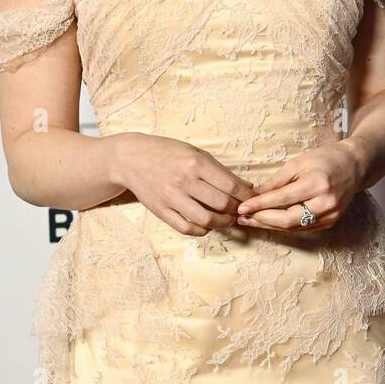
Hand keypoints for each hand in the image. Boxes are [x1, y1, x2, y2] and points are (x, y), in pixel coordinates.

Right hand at [110, 132, 255, 236]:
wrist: (131, 158)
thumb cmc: (168, 152)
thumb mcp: (196, 153)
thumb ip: (219, 170)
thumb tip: (246, 186)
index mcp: (196, 163)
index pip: (231, 185)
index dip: (246, 195)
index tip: (253, 198)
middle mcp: (184, 181)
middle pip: (222, 204)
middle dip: (237, 210)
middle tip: (241, 210)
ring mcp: (171, 198)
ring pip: (206, 220)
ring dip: (223, 223)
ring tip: (228, 220)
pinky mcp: (160, 210)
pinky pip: (186, 228)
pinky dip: (201, 231)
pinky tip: (208, 226)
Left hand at [234, 140, 365, 232]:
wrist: (355, 165)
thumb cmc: (326, 158)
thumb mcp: (298, 162)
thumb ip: (276, 181)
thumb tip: (253, 195)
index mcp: (317, 184)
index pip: (282, 199)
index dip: (260, 205)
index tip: (242, 207)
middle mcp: (326, 203)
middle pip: (288, 219)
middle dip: (262, 219)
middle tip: (243, 218)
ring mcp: (330, 215)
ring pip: (293, 227)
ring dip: (270, 225)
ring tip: (251, 221)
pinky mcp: (330, 222)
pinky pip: (302, 228)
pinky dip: (284, 226)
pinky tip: (270, 221)